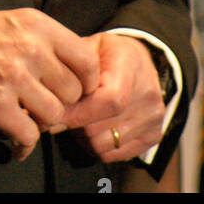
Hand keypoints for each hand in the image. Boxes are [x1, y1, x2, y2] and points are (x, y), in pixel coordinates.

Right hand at [0, 0, 100, 161]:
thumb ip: (42, 43)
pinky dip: (23, 146)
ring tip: (26, 122)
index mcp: (37, 25)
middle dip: (60, 105)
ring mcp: (13, 75)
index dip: (85, 83)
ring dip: (41, 125)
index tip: (72, 93)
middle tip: (42, 109)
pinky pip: (28, 135)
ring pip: (54, 116)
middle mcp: (30, 47)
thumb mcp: (10, 23)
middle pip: (73, 93)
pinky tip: (15, 143)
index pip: (87, 61)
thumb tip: (74, 74)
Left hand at [55, 33, 166, 161]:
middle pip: (100, 129)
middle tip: (69, 113)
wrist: (141, 61)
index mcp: (130, 67)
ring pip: (104, 146)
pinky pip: (115, 155)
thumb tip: (49, 103)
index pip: (108, 101)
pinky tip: (97, 129)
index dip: (78, 112)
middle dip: (76, 124)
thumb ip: (71, 70)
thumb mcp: (90, 47)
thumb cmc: (109, 54)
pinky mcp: (154, 136)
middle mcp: (148, 95)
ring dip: (85, 138)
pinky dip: (100, 147)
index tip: (58, 113)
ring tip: (82, 120)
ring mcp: (153, 118)